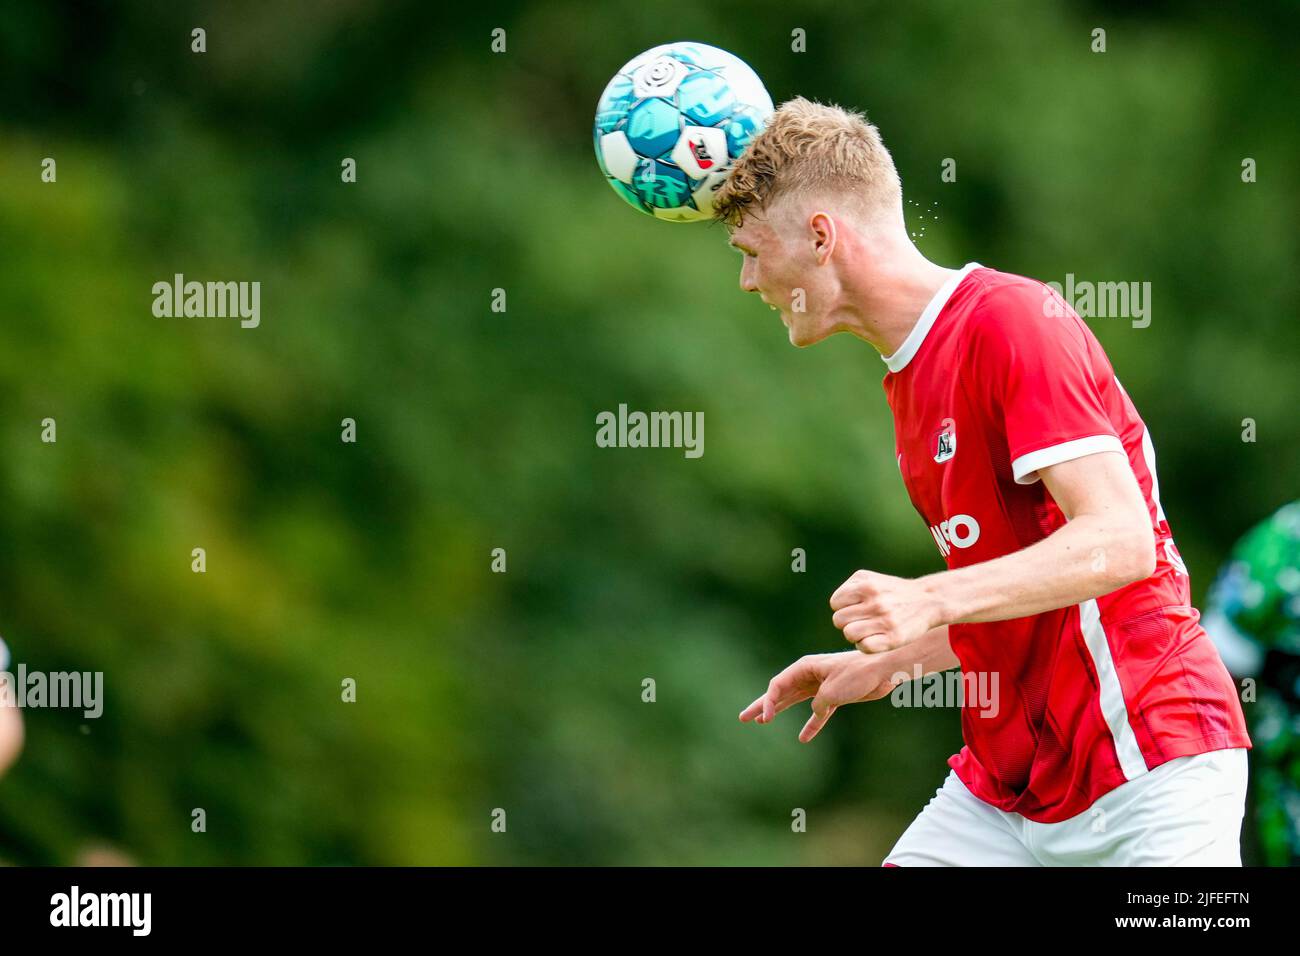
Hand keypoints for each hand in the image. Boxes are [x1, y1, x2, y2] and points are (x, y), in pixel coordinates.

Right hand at [738, 651, 903, 741]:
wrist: (884, 670)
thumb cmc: (858, 673)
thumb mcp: (832, 691)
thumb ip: (819, 703)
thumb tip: (816, 711)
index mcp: (805, 667)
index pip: (777, 685)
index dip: (767, 702)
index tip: (764, 719)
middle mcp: (809, 675)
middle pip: (780, 692)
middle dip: (762, 705)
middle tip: (743, 717)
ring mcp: (820, 686)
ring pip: (795, 702)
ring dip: (780, 712)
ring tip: (762, 722)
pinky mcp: (834, 696)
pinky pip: (818, 713)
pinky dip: (812, 725)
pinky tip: (803, 738)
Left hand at [830, 569, 941, 653]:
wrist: (928, 600)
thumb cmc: (893, 591)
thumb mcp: (871, 579)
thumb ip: (849, 589)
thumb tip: (836, 606)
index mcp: (867, 585)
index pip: (835, 603)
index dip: (842, 607)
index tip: (855, 608)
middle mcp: (875, 602)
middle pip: (839, 620)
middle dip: (847, 622)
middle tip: (862, 620)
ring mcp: (885, 621)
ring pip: (848, 634)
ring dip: (855, 635)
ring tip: (868, 630)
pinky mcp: (893, 638)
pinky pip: (863, 647)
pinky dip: (865, 645)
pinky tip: (875, 639)